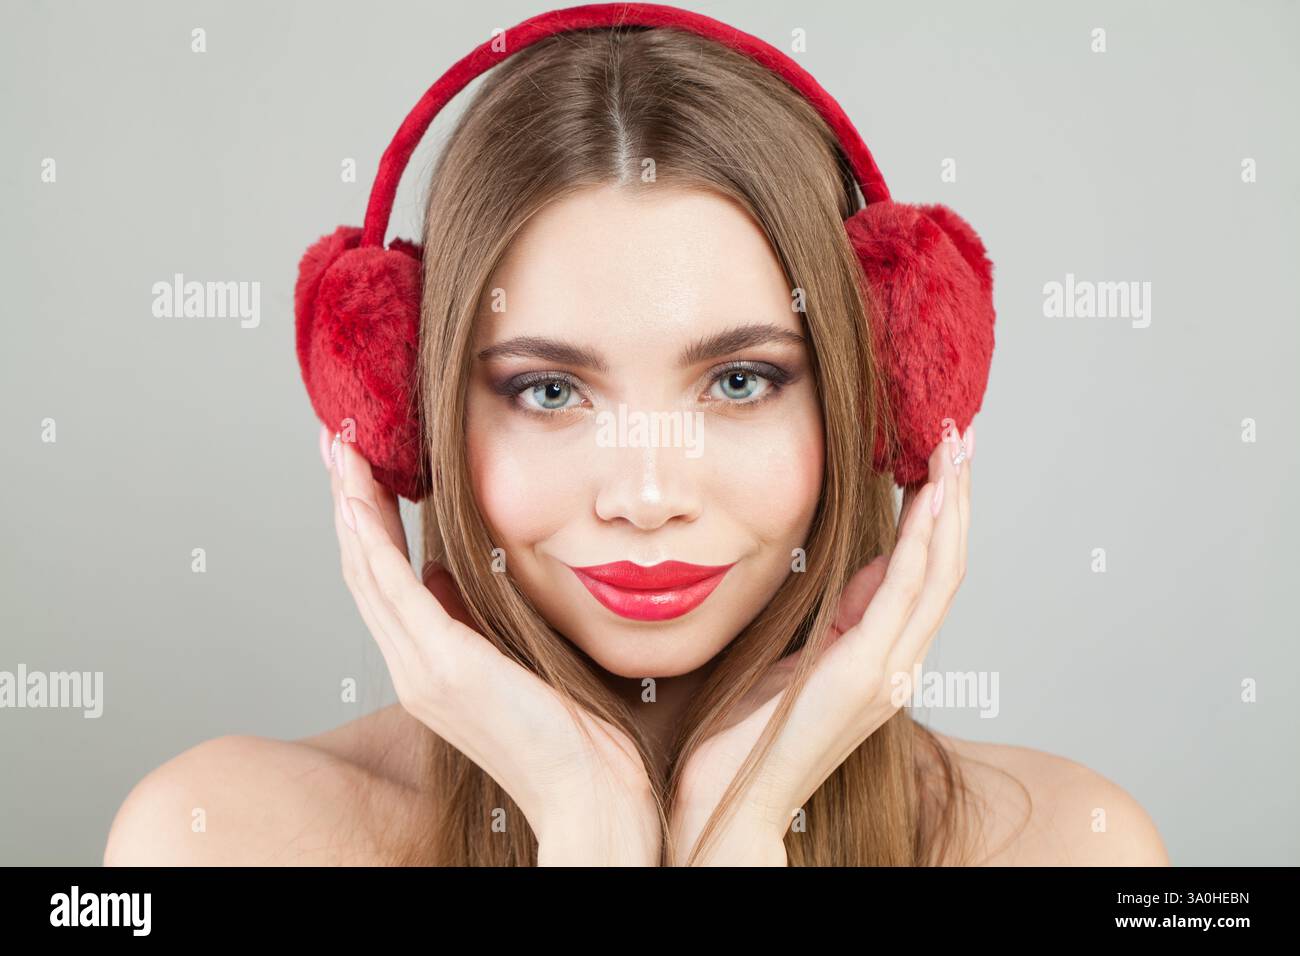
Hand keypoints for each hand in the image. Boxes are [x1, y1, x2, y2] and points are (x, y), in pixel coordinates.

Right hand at [320, 426, 659, 864]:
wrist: (587, 795)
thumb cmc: (568, 732)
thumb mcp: (514, 656)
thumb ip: (471, 617)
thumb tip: (443, 571)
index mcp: (429, 664)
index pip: (383, 580)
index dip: (365, 522)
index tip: (359, 468)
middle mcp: (412, 666)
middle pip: (362, 568)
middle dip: (348, 500)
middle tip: (335, 441)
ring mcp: (421, 669)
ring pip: (368, 571)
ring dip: (350, 505)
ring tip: (340, 449)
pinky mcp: (443, 667)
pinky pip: (393, 588)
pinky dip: (373, 536)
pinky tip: (361, 494)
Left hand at [670, 424, 973, 864]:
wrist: (727, 810)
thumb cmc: (746, 739)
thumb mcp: (795, 659)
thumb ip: (835, 618)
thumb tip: (863, 566)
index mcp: (879, 658)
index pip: (924, 574)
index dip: (938, 514)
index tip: (940, 458)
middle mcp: (896, 664)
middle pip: (945, 565)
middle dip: (956, 495)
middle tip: (961, 430)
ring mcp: (887, 673)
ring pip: (937, 572)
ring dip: (950, 504)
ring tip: (955, 443)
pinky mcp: (863, 677)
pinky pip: (904, 594)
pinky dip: (922, 540)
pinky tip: (930, 493)